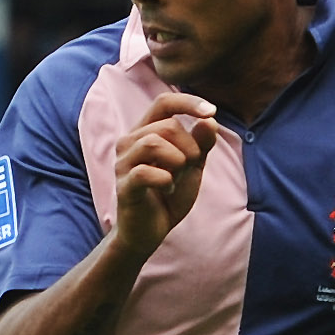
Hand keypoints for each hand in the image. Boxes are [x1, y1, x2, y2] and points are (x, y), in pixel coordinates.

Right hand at [112, 93, 218, 262]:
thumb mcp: (192, 166)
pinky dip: (166, 180)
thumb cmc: (168, 195)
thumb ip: (202, 143)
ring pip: (153, 142)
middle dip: (190, 147)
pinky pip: (145, 172)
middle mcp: (129, 142)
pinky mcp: (123, 186)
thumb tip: (210, 120)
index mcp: (145, 132)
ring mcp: (123, 164)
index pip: (164, 102)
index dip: (188, 103)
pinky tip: (168, 189)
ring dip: (177, 160)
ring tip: (177, 177)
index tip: (212, 112)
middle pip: (167, 126)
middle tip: (189, 167)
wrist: (149, 232)